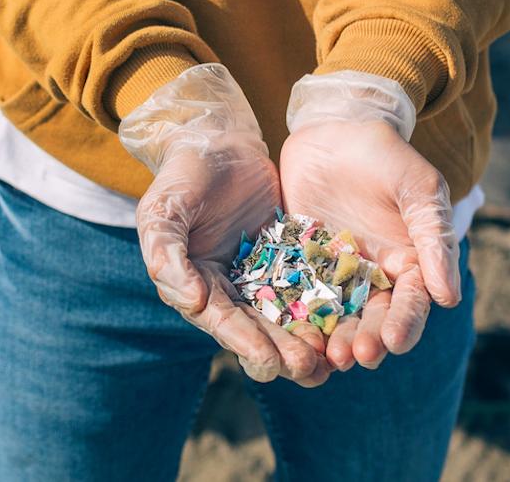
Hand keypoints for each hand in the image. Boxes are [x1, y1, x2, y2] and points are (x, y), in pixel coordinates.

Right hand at [120, 64, 329, 385]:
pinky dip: (324, 304)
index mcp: (193, 284)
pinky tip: (347, 319)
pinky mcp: (288, 256)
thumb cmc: (182, 176)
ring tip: (332, 359)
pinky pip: (308, 283)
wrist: (217, 140)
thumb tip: (191, 302)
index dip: (245, 343)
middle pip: (257, 328)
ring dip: (307, 338)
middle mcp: (227, 288)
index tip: (270, 362)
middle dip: (282, 351)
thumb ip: (167, 256)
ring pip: (286, 314)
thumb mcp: (163, 212)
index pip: (221, 321)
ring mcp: (260, 273)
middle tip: (309, 369)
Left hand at [280, 72, 458, 371]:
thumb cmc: (387, 156)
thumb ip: (433, 239)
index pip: (409, 304)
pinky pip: (295, 293)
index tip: (393, 342)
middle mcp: (370, 276)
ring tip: (327, 357)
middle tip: (356, 357)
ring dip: (332, 338)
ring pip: (333, 315)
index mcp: (408, 263)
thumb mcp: (418, 190)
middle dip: (365, 339)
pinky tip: (289, 333)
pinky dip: (294, 316)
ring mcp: (331, 272)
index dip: (403, 324)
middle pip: (370, 318)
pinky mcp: (296, 262)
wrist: (335, 128)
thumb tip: (448, 297)